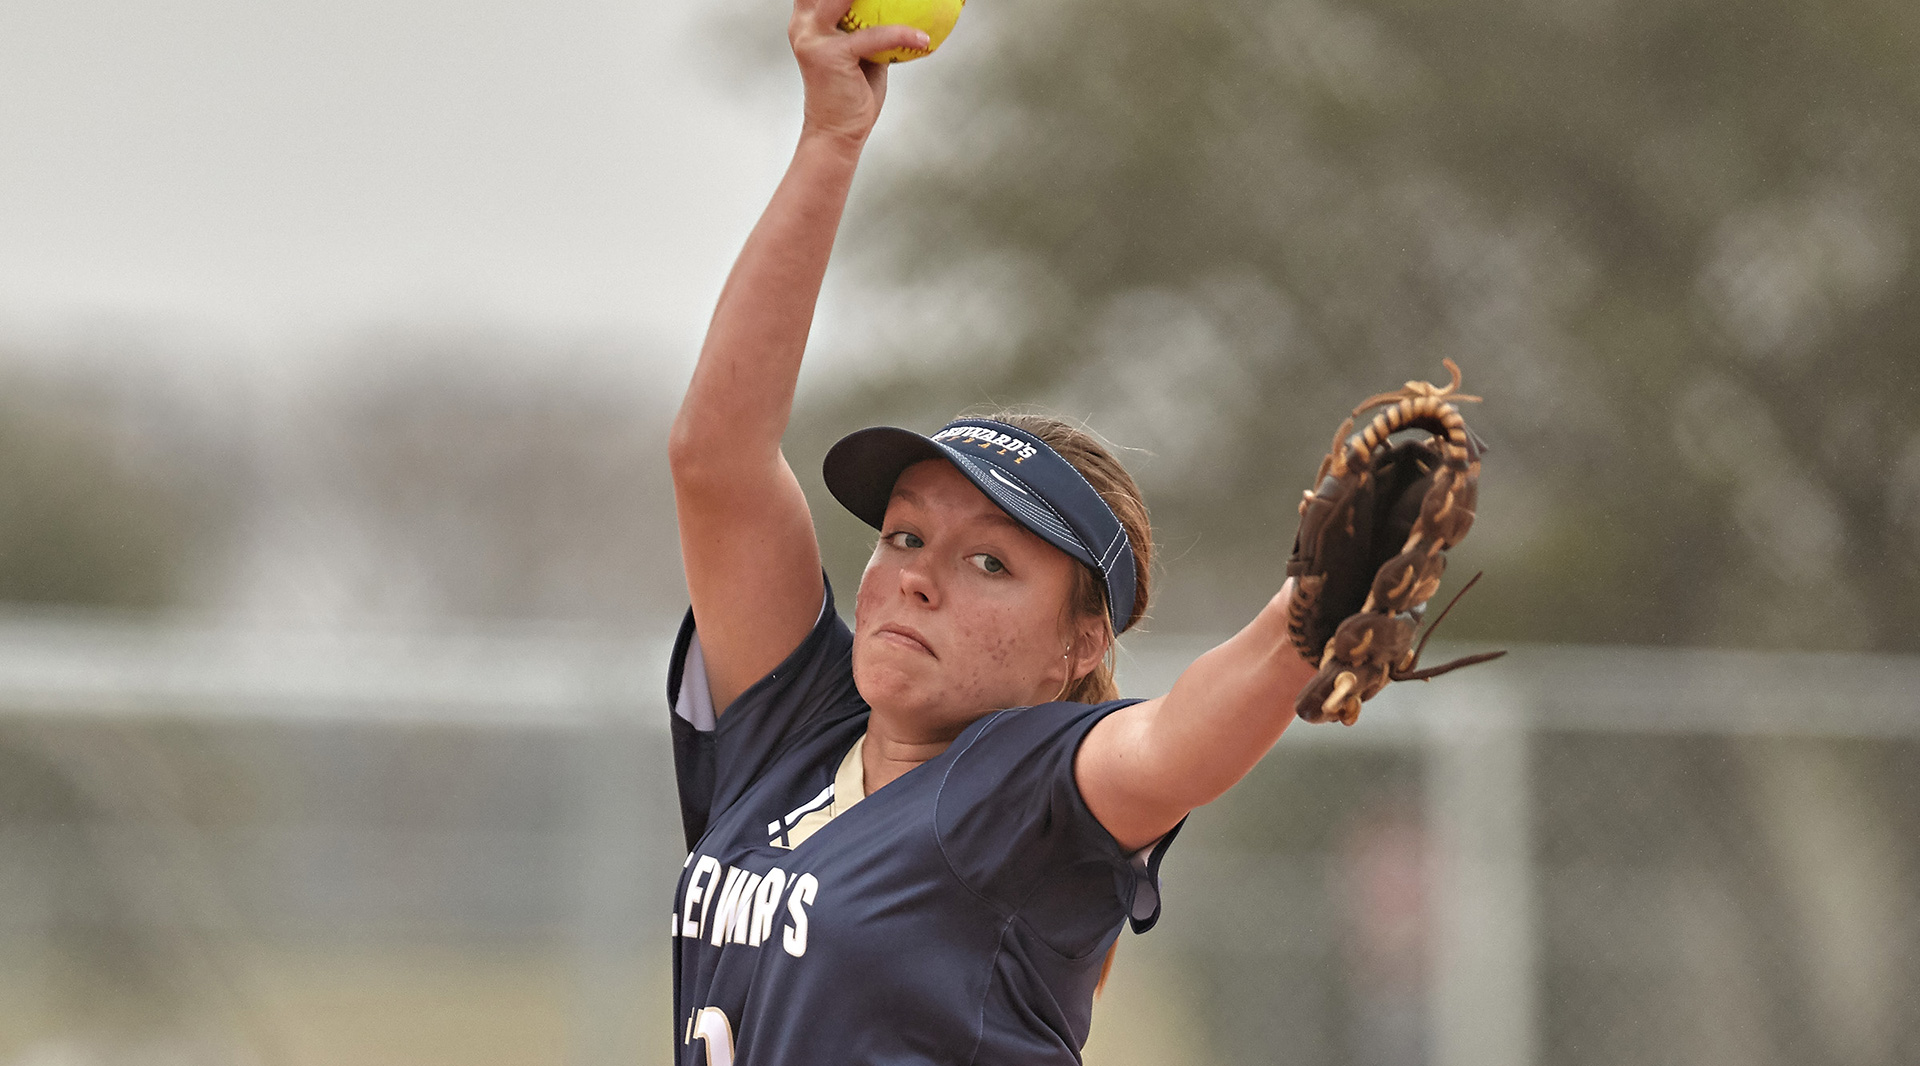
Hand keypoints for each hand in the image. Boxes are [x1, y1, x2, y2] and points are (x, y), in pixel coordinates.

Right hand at [789, 0, 930, 146]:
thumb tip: (905, 8)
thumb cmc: (853, 93)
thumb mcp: (863, 52)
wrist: (837, 134)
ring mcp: (812, 37)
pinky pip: (873, 36)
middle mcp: (804, 22)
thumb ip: (871, 26)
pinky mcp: (829, 55)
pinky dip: (901, 35)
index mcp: (809, 18)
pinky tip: (924, 40)